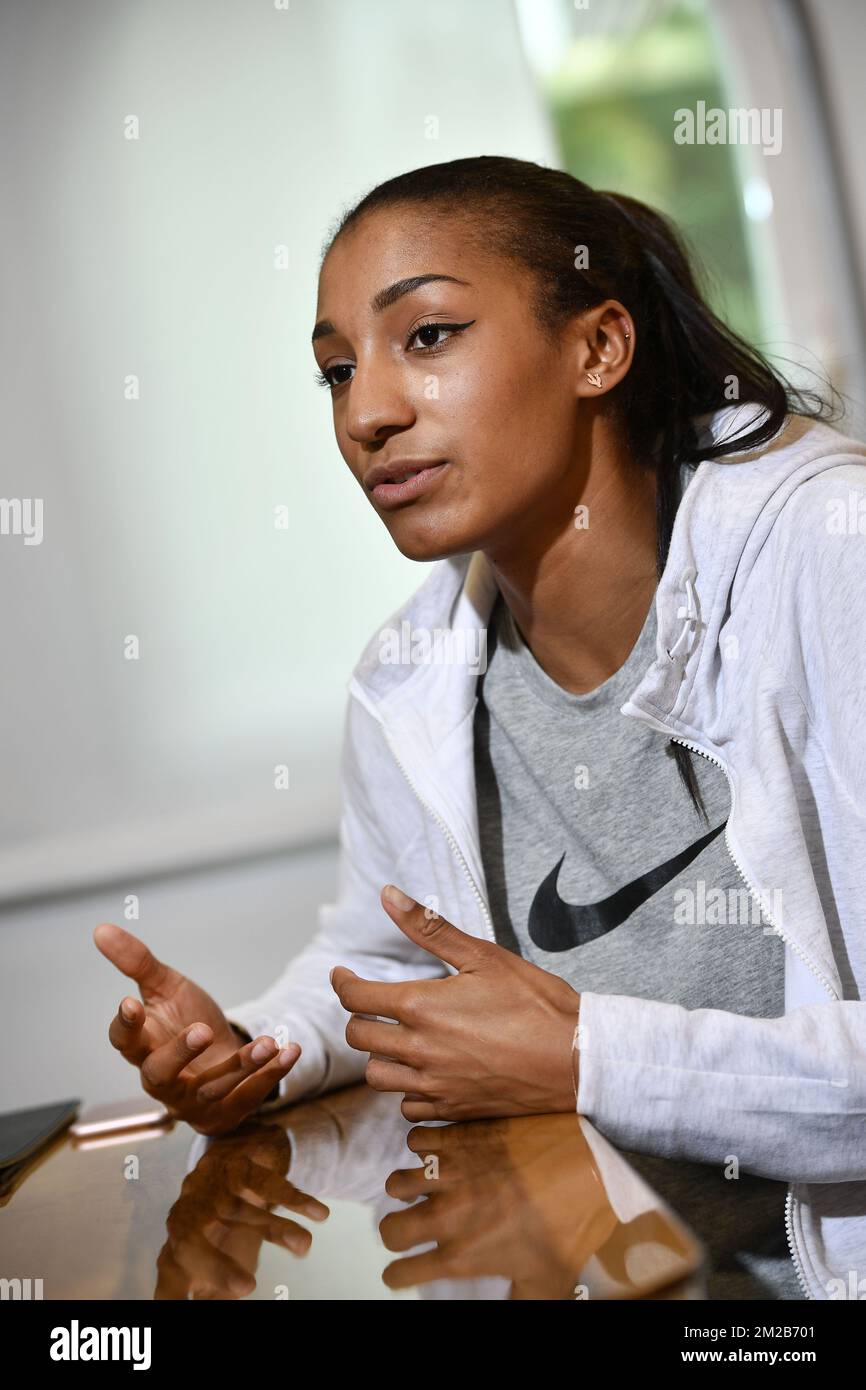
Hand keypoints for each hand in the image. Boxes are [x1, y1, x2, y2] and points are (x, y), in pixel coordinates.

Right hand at [93, 921, 300, 1135]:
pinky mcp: (227, 1111)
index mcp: (143, 1047)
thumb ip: (137, 962)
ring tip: (268, 1042)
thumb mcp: (165, 987)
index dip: (126, 1025)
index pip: (124, 1042)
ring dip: (241, 1066)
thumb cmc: (185, 1020)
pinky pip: (250, 1097)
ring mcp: (195, 1100)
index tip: (130, 1002)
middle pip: (160, 1074)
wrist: (221, 1053)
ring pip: (212, 1089)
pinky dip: (272, 1075)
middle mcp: (163, 1080)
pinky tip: (290, 1051)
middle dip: (181, 1054)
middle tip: (202, 1030)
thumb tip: (100, 929)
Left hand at [155, 1124, 328, 1298]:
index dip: (176, 1294)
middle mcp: (187, 1211)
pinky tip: (318, 1213)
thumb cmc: (225, 1217)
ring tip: (303, 1245)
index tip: (202, 1305)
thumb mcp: (217, 1256)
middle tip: (246, 1289)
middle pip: (187, 1241)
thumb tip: (226, 1302)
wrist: (240, 1153)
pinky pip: (263, 1181)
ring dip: (271, 1226)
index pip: (171, 1273)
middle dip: (214, 1266)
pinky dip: (292, 1197)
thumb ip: (214, 1286)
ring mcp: (209, 1185)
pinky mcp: (236, 1163)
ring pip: (235, 1208)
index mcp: (181, 1241)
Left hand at [330, 886, 580, 1121]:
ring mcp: (435, 1085)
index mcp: (422, 1007)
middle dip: (359, 1017)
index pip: (356, 998)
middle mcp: (420, 1050)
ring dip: (380, 1055)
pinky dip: (407, 1089)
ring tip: (398, 1039)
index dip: (342, 983)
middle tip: (372, 1004)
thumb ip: (428, 927)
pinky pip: (408, 1106)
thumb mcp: (483, 955)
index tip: (342, 975)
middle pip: (359, 1037)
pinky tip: (425, 1072)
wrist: (578, 1059)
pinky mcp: (452, 1111)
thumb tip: (387, 895)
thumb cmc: (535, 1002)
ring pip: (377, 1076)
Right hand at [379, 1115, 618, 1297]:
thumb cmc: (570, 1225)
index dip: (398, 1274)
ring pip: (396, 1183)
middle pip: (389, 1230)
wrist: (585, 1166)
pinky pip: (416, 1139)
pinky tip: (438, 1152)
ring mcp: (449, 1172)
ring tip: (423, 1187)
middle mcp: (446, 1215)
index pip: (404, 1272)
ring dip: (407, 1189)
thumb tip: (506, 1308)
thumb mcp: (546, 1281)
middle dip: (394, 1234)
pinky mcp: (457, 1136)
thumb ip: (519, 1302)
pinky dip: (422, 1146)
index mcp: (462, 1254)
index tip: (401, 1270)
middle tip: (409, 1229)